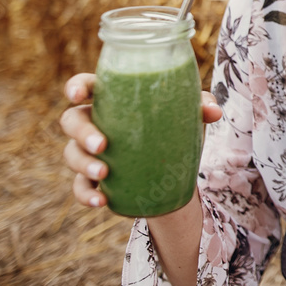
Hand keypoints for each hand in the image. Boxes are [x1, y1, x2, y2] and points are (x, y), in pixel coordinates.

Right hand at [60, 73, 222, 208]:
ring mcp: (91, 153)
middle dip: (82, 132)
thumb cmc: (174, 130)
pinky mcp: (94, 180)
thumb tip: (213, 111)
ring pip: (72, 154)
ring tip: (104, 173)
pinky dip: (86, 194)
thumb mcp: (188, 116)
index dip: (76, 86)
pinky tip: (101, 199)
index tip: (76, 94)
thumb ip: (200, 105)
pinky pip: (80, 187)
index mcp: (113, 100)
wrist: (175, 173)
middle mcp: (96, 123)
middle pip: (72, 120)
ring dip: (84, 164)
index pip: (87, 86)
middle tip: (103, 144)